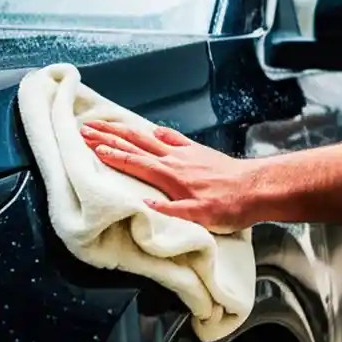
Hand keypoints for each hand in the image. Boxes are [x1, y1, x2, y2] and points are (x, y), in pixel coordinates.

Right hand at [81, 121, 259, 231]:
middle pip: (133, 143)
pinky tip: (150, 129)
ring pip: (147, 136)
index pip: (132, 161)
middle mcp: (173, 159)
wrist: (256, 188)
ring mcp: (184, 152)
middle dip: (107, 136)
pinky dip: (156, 131)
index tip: (89, 147)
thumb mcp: (199, 217)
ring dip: (124, 130)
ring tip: (105, 124)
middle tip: (85, 128)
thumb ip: (171, 212)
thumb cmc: (229, 205)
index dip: (109, 154)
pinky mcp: (196, 151)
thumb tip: (144, 206)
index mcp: (169, 175)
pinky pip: (171, 137)